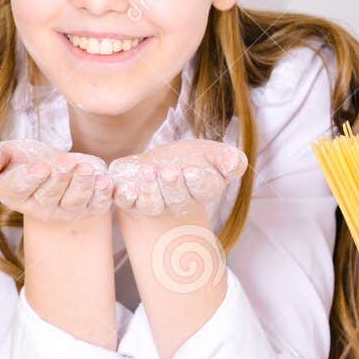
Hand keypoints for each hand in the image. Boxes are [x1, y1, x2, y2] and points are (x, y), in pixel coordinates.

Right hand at [0, 139, 112, 222]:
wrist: (47, 166)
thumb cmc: (19, 160)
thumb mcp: (0, 153)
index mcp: (12, 194)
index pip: (19, 188)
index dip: (30, 178)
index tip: (41, 167)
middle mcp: (37, 208)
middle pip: (49, 196)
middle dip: (59, 179)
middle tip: (66, 162)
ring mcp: (64, 211)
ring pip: (74, 202)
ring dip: (82, 186)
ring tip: (85, 170)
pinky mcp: (86, 209)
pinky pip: (95, 205)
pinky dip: (102, 195)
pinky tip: (104, 181)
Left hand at [108, 139, 246, 216]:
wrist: (162, 161)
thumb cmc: (193, 159)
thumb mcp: (214, 154)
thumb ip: (229, 160)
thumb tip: (232, 163)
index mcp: (201, 191)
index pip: (203, 191)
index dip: (197, 183)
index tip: (192, 172)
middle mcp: (177, 202)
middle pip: (176, 200)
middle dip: (172, 185)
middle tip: (167, 169)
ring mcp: (153, 203)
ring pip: (152, 205)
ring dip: (149, 190)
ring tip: (148, 171)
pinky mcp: (130, 199)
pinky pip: (127, 203)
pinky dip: (125, 198)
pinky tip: (126, 189)